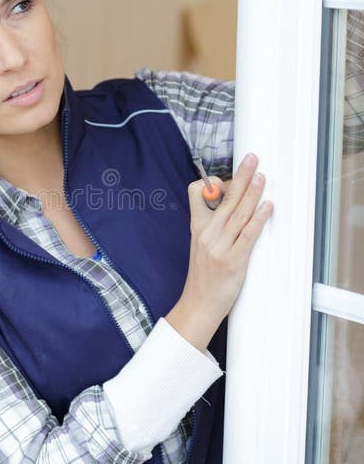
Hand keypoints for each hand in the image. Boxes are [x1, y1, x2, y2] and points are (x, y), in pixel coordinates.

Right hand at [166, 153, 271, 351]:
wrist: (198, 305)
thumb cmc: (202, 277)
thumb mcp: (200, 247)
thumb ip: (212, 226)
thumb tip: (228, 208)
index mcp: (197, 228)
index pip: (197, 195)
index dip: (212, 183)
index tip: (225, 178)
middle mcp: (208, 234)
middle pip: (226, 199)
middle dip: (241, 176)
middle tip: (252, 158)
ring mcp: (221, 247)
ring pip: (239, 213)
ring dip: (252, 192)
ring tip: (262, 176)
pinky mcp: (234, 260)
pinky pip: (248, 235)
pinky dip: (258, 218)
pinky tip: (267, 207)